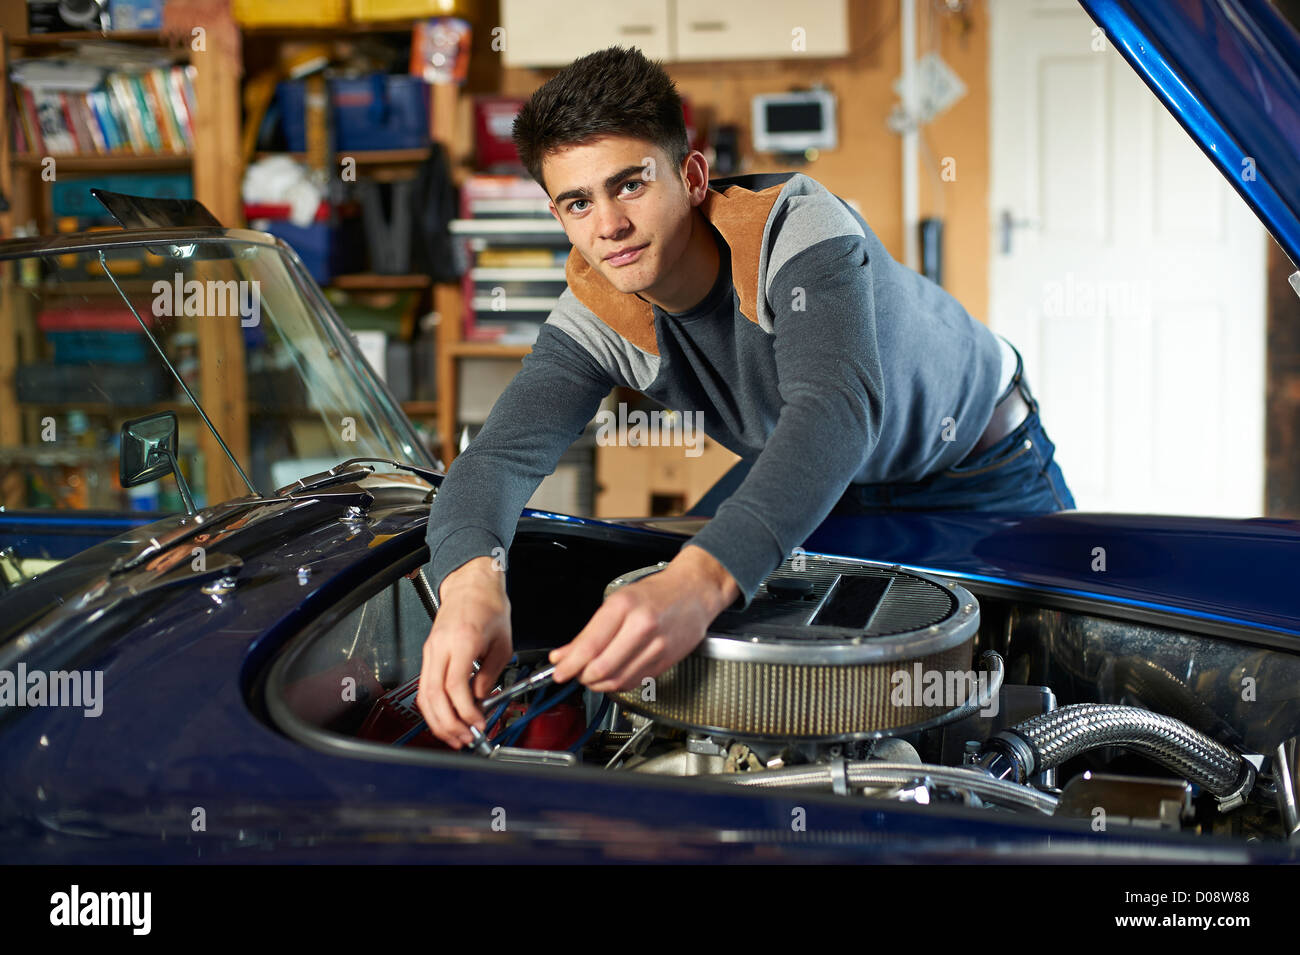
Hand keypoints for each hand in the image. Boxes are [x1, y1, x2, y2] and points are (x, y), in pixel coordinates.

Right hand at [416, 556, 512, 748]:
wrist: (471, 584)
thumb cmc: (489, 606)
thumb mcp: (502, 642)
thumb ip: (490, 674)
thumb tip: (481, 700)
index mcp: (462, 642)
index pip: (454, 686)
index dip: (465, 711)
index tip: (478, 723)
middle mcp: (440, 647)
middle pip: (433, 696)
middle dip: (448, 723)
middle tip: (465, 738)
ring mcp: (430, 651)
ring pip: (424, 695)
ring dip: (438, 720)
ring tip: (455, 736)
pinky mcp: (429, 654)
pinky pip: (425, 687)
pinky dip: (434, 707)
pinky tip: (447, 718)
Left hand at [548, 546, 738, 692]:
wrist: (695, 591)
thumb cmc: (657, 593)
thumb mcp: (618, 601)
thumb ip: (590, 632)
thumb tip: (565, 654)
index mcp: (624, 606)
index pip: (590, 645)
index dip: (570, 664)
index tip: (559, 671)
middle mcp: (642, 626)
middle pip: (602, 667)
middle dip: (583, 676)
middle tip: (575, 674)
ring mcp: (657, 645)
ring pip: (618, 679)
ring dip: (599, 684)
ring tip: (592, 676)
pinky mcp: (667, 660)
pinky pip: (635, 681)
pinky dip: (618, 684)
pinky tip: (613, 676)